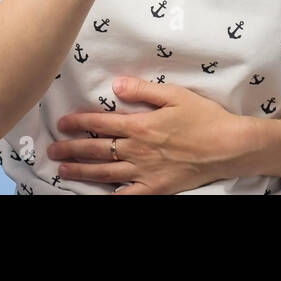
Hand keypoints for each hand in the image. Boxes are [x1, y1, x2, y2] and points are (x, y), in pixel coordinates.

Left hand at [47, 76, 260, 193]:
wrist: (228, 147)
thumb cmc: (204, 118)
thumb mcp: (175, 94)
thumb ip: (142, 90)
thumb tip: (115, 84)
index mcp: (141, 125)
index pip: (102, 123)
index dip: (80, 122)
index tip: (63, 122)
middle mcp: (138, 150)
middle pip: (98, 149)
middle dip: (72, 148)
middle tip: (53, 149)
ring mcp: (145, 172)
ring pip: (105, 172)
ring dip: (81, 170)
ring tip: (63, 170)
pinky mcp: (156, 188)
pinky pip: (127, 196)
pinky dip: (110, 196)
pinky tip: (97, 195)